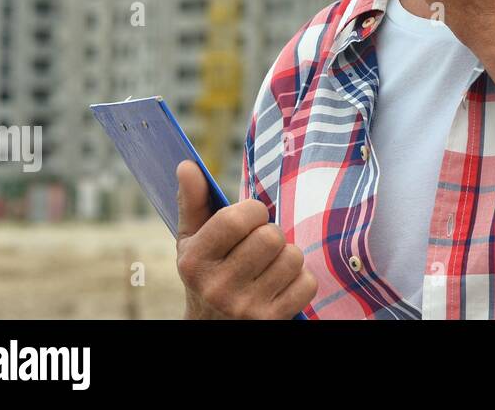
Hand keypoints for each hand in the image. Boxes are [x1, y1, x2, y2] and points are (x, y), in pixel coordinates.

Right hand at [174, 160, 316, 319]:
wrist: (211, 329)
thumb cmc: (207, 274)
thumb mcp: (192, 243)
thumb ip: (192, 203)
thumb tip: (187, 165)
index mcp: (194, 262)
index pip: (237, 218)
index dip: (254, 210)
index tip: (251, 217)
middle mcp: (217, 287)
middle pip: (271, 236)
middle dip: (271, 235)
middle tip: (259, 247)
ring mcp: (245, 307)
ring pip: (293, 257)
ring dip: (287, 257)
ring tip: (269, 267)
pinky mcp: (271, 321)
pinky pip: (307, 283)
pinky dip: (300, 281)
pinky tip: (280, 286)